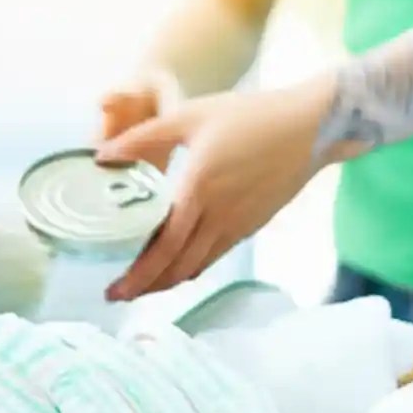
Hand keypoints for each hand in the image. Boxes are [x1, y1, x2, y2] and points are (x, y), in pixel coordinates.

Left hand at [96, 80, 334, 300]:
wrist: (312, 127)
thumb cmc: (251, 116)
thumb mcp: (190, 116)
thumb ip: (142, 138)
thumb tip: (101, 155)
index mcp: (199, 191)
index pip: (164, 248)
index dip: (137, 275)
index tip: (113, 289)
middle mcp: (218, 217)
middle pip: (178, 268)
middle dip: (145, 288)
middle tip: (117, 296)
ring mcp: (238, 225)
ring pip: (197, 267)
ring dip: (167, 282)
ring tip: (142, 286)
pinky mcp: (251, 226)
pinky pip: (214, 256)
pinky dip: (191, 268)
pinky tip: (178, 265)